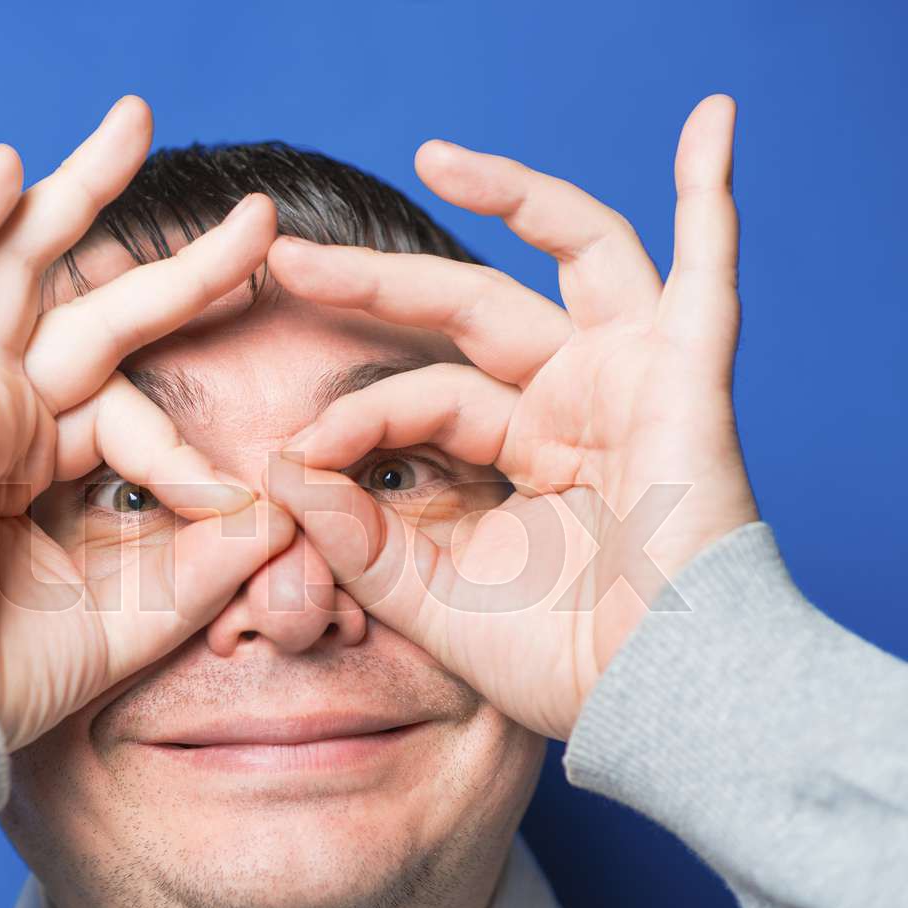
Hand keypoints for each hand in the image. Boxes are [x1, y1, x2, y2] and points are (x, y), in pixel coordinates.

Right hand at [0, 97, 293, 750]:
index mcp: (31, 466)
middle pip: (83, 308)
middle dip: (167, 256)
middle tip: (255, 212)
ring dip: (68, 196)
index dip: (190, 456)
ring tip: (133, 124)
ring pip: (11, 270)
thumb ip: (208, 562)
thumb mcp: (135, 612)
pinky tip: (5, 167)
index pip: (127, 415)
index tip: (239, 505)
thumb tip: (286, 509)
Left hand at [263, 95, 758, 740]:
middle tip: (286, 258)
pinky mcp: (688, 377)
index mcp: (521, 452)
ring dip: (517, 195)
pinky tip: (713, 121)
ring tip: (435, 155)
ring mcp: (631, 380)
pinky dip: (712, 194)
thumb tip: (279, 466)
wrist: (655, 702)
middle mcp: (576, 402)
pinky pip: (709, 270)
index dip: (349, 419)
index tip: (283, 453)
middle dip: (376, 281)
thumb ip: (352, 535)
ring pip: (574, 255)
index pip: (418, 399)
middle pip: (467, 309)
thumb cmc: (558, 664)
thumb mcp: (427, 597)